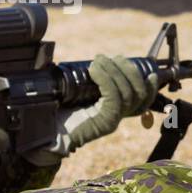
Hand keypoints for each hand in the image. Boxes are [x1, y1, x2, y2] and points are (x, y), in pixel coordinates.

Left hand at [24, 55, 158, 164]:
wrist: (41, 134)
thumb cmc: (52, 112)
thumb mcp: (74, 92)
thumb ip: (87, 80)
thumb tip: (93, 59)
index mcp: (113, 112)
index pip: (142, 101)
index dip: (150, 86)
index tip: (148, 71)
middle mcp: (117, 118)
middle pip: (139, 94)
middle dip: (131, 71)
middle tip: (113, 58)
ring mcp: (112, 121)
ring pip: (128, 93)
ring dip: (115, 71)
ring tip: (99, 61)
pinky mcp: (104, 123)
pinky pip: (114, 98)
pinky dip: (107, 80)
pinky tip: (95, 70)